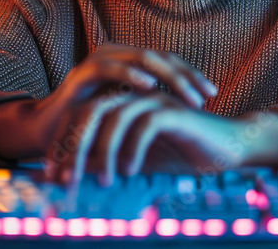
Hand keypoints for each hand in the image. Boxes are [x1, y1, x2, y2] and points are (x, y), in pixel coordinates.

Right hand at [29, 42, 217, 148]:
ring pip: (141, 58)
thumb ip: (152, 108)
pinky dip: (132, 75)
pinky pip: (111, 69)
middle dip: (186, 76)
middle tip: (206, 97)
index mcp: (129, 63)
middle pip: (160, 57)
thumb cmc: (92, 128)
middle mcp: (116, 55)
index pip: (167, 62)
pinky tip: (151, 87)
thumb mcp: (129, 115)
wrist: (49, 134)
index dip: (191, 75)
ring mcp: (100, 60)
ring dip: (168, 77)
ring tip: (188, 95)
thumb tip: (193, 114)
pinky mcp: (83, 72)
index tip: (212, 95)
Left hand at [45, 89, 262, 186]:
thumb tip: (73, 179)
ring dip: (103, 150)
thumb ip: (106, 164)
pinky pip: (146, 124)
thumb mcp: (135, 162)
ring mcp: (154, 100)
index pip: (81, 117)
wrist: (224, 149)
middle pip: (91, 111)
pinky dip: (133, 148)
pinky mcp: (174, 111)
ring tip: (101, 180)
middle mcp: (133, 97)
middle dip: (74, 146)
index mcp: (121, 105)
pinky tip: (130, 172)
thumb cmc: (179, 154)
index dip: (64, 145)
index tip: (52, 175)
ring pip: (115, 115)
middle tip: (66, 179)